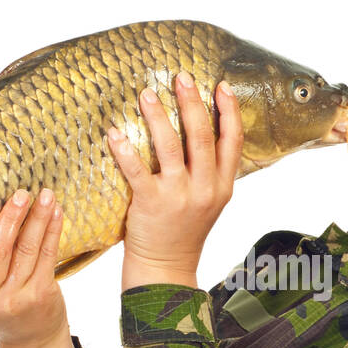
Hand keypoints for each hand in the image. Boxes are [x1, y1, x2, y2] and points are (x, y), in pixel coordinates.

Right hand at [0, 187, 78, 347]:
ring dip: (37, 219)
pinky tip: (55, 212)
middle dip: (9, 219)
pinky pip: (47, 256)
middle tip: (19, 193)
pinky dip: (52, 231)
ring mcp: (15, 300)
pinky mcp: (40, 295)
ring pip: (26, 250)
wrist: (29, 336)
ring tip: (44, 195)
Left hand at [108, 71, 241, 291]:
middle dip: (192, 102)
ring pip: (171, 147)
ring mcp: (179, 196)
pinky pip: (137, 171)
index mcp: (222, 186)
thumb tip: (201, 131)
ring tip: (146, 94)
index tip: (221, 86)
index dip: (229, 111)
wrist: (166, 269)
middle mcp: (204, 189)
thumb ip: (210, 172)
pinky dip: (125, 150)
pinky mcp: (151, 204)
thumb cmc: (183, 231)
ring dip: (159, 116)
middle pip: (202, 136)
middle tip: (181, 77)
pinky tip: (114, 133)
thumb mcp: (209, 202)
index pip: (233, 142)